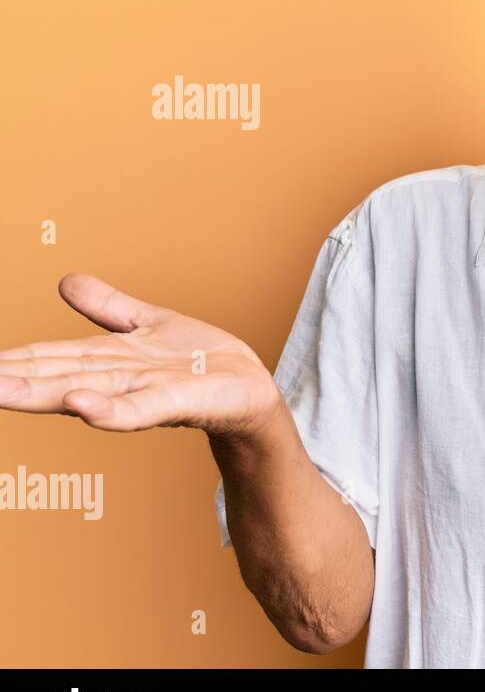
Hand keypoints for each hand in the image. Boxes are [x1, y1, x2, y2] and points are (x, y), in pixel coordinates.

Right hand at [0, 273, 281, 438]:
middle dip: (10, 381)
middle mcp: (119, 380)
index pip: (48, 358)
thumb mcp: (150, 325)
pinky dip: (112, 410)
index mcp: (107, 361)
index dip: (8, 361)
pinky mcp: (183, 401)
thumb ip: (109, 308)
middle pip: (57, 378)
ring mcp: (149, 392)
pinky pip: (144, 407)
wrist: (252, 388)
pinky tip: (81, 407)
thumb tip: (66, 282)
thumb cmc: (200, 363)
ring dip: (44, 394)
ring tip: (0, 392)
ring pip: (89, 392)